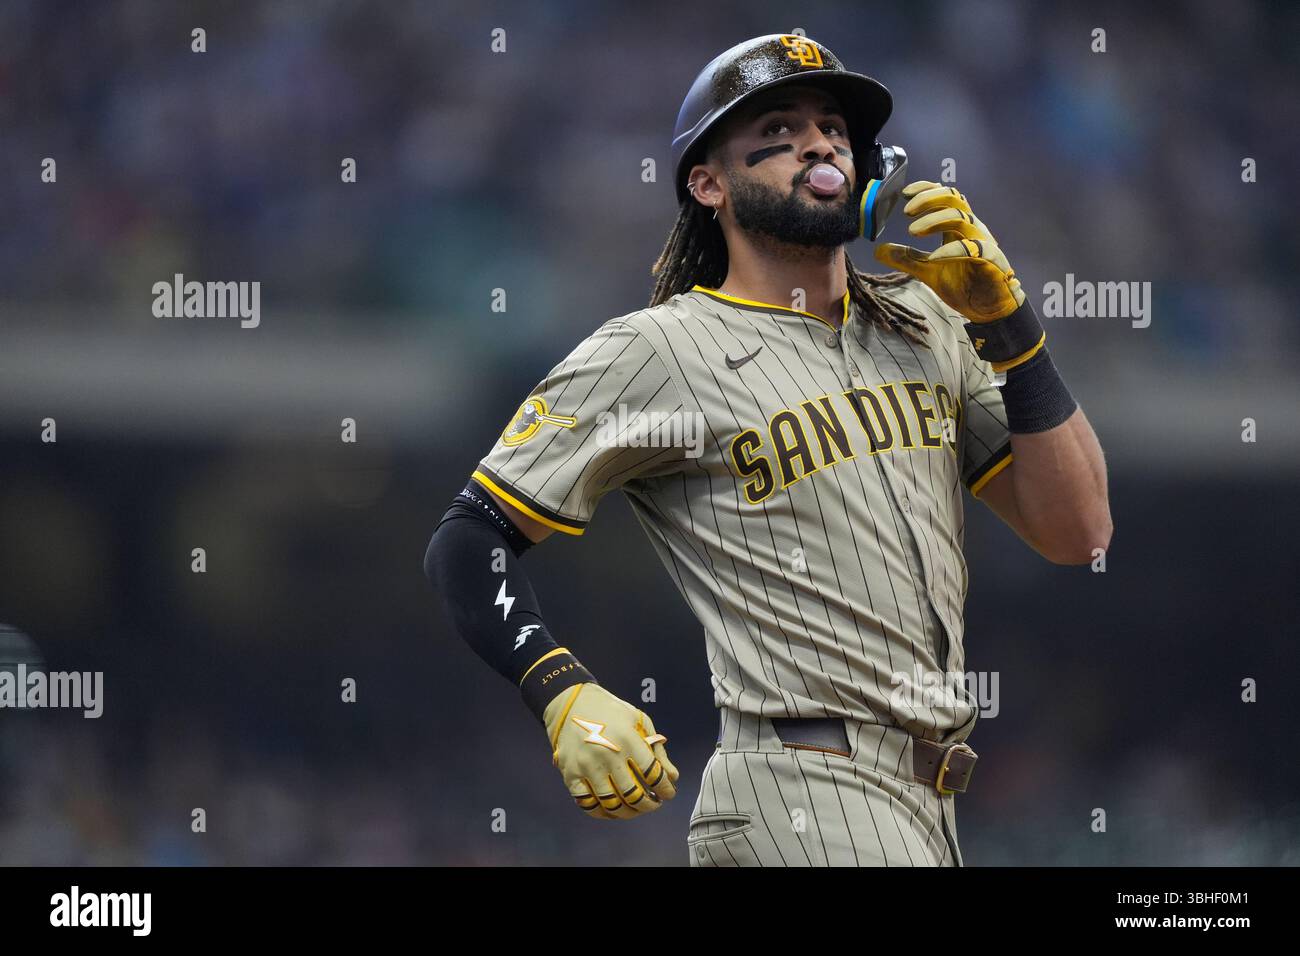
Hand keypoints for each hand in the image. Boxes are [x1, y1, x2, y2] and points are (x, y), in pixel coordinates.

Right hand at [543, 682, 678, 819]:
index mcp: (628, 739)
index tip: (668, 793)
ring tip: (636, 809)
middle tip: (654, 804)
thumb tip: (672, 776)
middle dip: (649, 805)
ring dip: (629, 813)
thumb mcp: (639, 721)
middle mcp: (608, 754)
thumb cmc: (609, 711)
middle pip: (634, 795)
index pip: (653, 774)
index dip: (665, 788)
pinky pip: (587, 804)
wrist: (570, 703)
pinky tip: (613, 810)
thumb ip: (656, 749)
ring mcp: (587, 766)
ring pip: (612, 804)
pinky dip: (603, 812)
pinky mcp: (570, 774)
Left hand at [874, 181, 1025, 322]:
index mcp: (958, 227)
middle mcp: (972, 229)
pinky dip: (951, 250)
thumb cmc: (963, 285)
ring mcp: (982, 242)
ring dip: (935, 220)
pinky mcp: (991, 260)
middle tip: (906, 211)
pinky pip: (974, 248)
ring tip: (912, 231)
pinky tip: (933, 257)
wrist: (986, 310)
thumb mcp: (927, 271)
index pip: (946, 196)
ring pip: (962, 218)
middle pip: (953, 199)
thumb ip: (906, 258)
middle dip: (929, 200)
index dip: (927, 189)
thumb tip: (878, 250)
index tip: (904, 193)